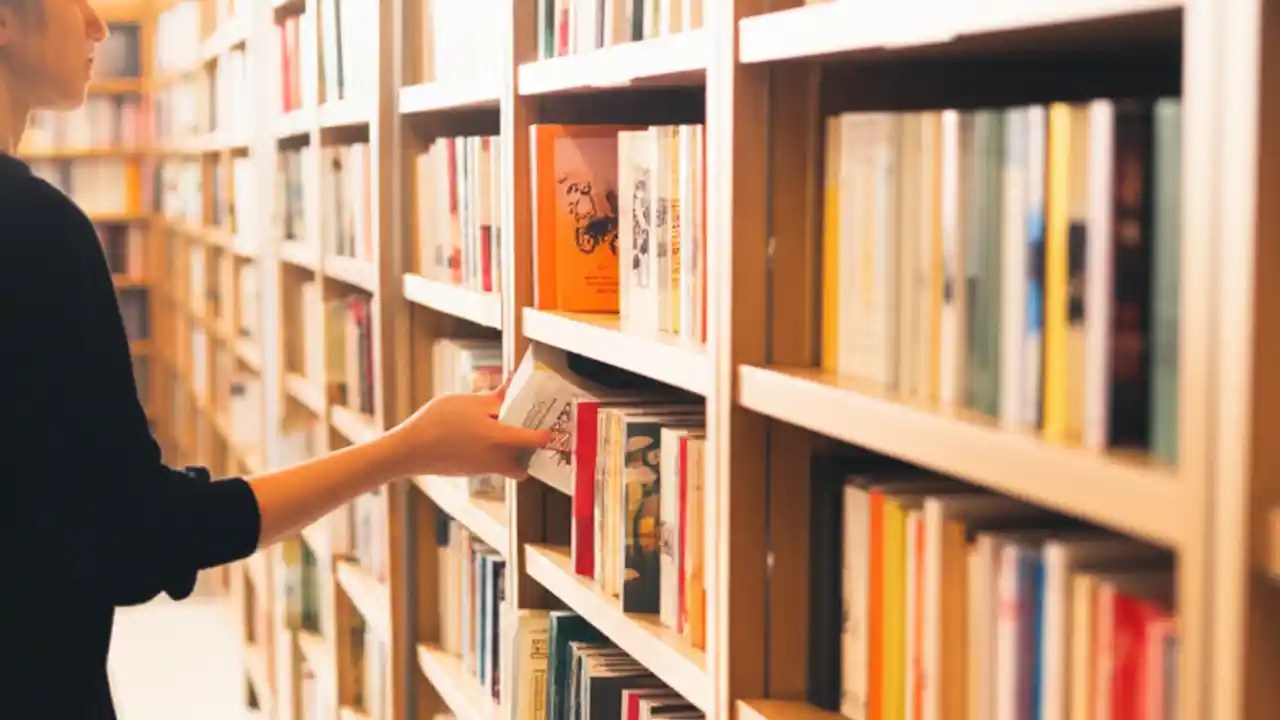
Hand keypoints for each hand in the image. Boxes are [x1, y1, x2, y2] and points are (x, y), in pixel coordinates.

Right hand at [384, 378, 549, 478]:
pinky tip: (484, 434)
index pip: (537, 441)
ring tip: (506, 428)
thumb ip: (495, 397)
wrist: (409, 450)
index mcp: (500, 440)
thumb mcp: (468, 402)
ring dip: (513, 452)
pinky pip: (493, 464)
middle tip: (532, 430)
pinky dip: (496, 453)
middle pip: (526, 463)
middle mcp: (496, 460)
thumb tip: (514, 384)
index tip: (554, 423)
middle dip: (532, 451)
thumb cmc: (437, 422)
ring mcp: (483, 469)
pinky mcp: (472, 472)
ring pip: (509, 465)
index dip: (549, 433)